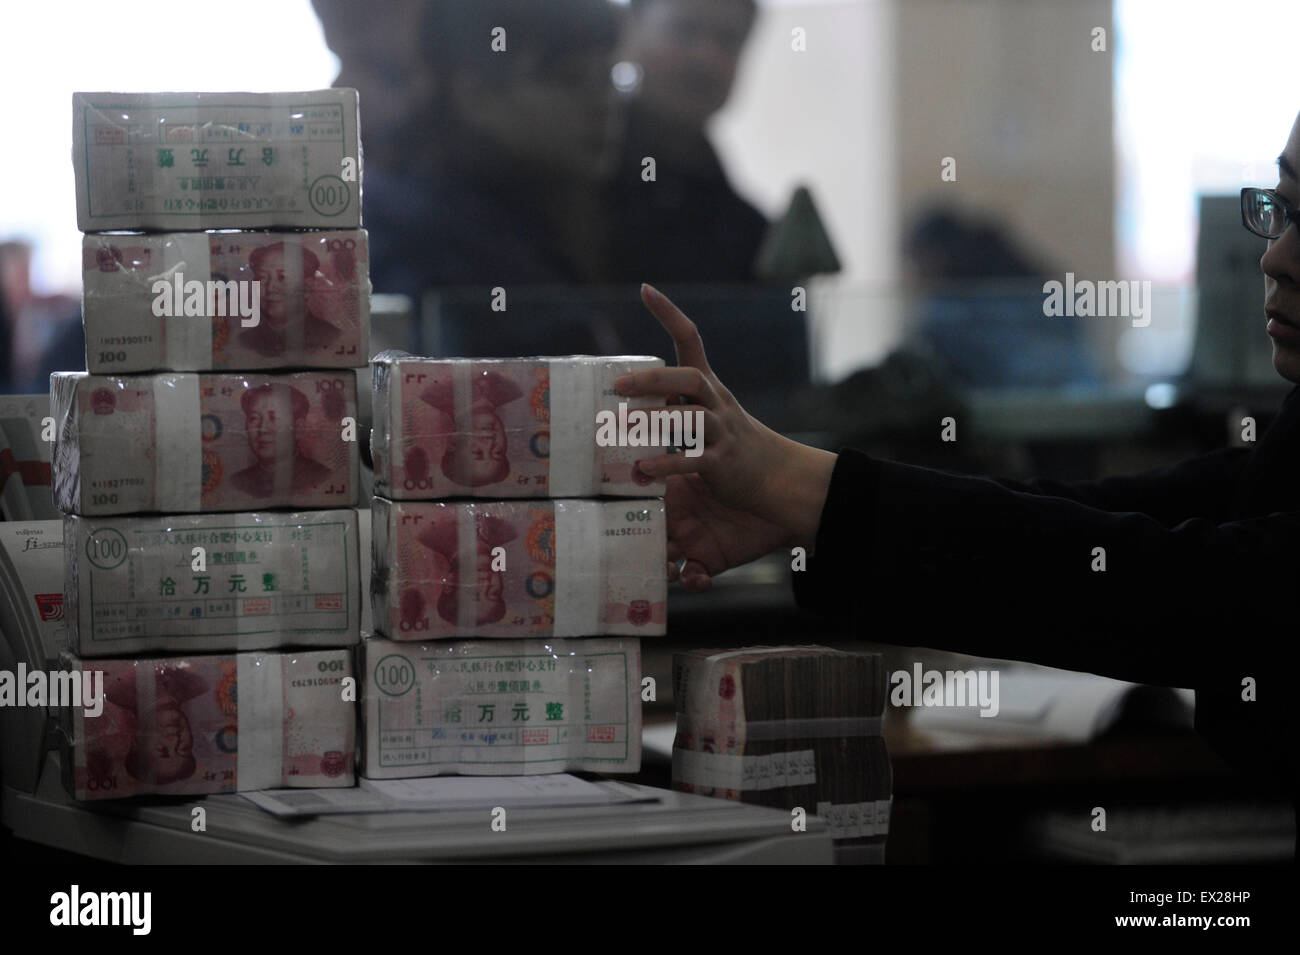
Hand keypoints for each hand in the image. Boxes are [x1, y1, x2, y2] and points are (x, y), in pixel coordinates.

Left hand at [616, 284, 836, 589]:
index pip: (690, 339)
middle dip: (653, 380)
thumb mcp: (702, 412)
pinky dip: (667, 463)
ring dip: (656, 420)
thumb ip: (670, 404)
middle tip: (619, 387)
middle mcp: (714, 402)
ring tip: (624, 424)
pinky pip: (693, 459)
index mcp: (706, 385)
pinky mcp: (721, 462)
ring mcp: (720, 431)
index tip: (645, 290)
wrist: (773, 473)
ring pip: (691, 418)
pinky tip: (645, 468)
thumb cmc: (726, 441)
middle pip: (689, 378)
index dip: (669, 313)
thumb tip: (624, 404)